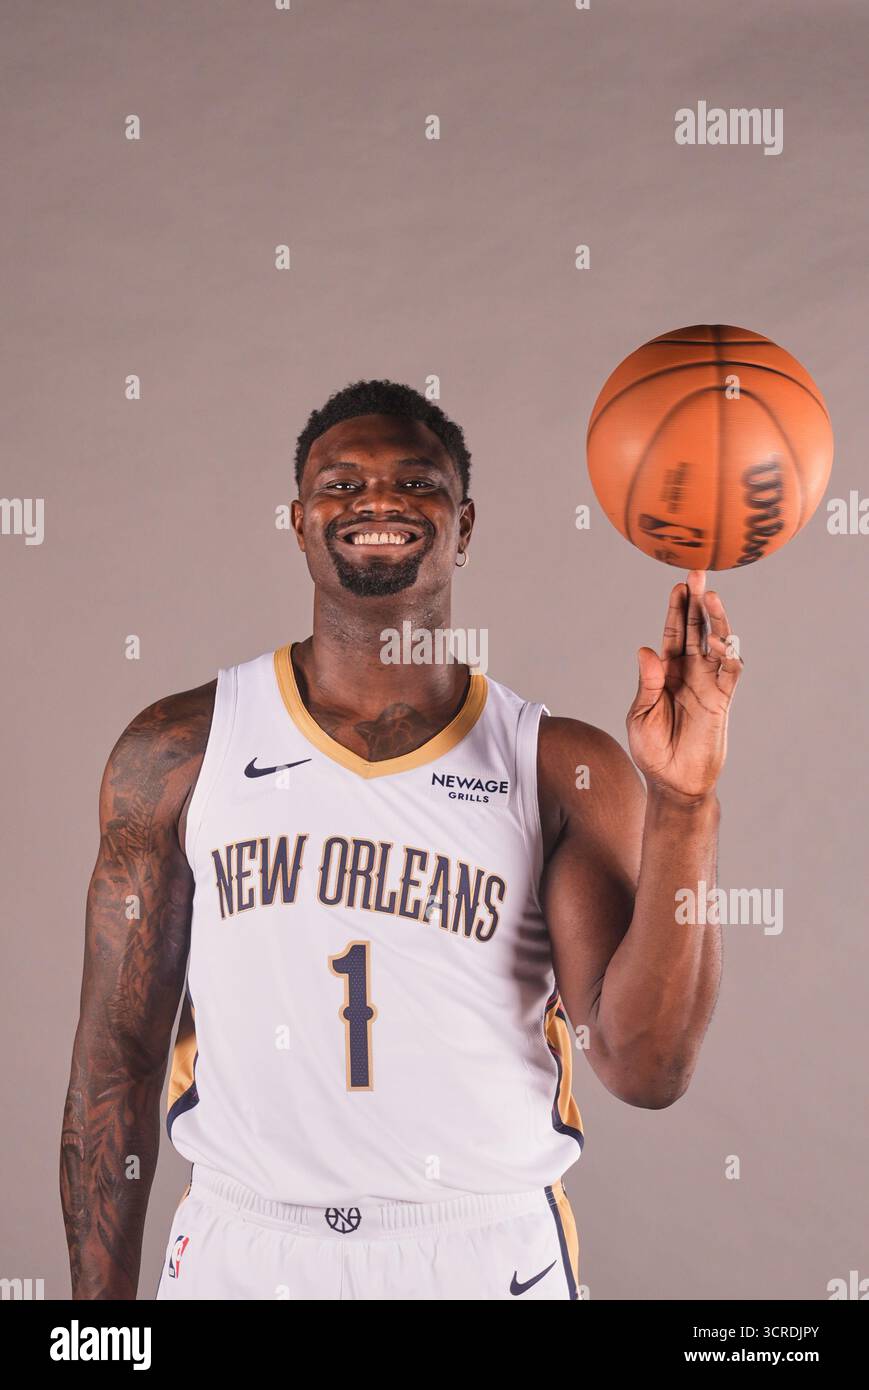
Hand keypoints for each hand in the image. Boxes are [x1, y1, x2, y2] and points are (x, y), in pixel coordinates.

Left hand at [626, 569, 743, 802]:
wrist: (674, 782)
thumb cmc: (652, 750)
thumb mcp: (640, 716)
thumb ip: (646, 684)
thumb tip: (646, 650)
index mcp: (665, 672)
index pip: (674, 633)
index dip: (677, 609)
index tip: (679, 585)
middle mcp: (688, 672)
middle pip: (696, 629)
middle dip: (697, 602)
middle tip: (698, 573)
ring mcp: (707, 684)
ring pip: (716, 644)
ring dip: (715, 620)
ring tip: (710, 597)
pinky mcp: (722, 700)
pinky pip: (730, 672)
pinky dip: (728, 654)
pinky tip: (719, 642)